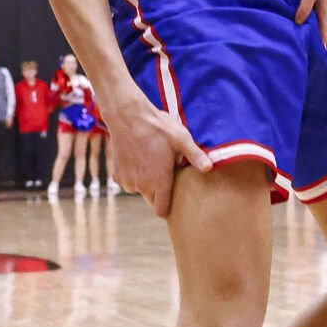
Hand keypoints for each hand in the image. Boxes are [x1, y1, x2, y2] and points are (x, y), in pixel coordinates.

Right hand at [105, 96, 211, 216]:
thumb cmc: (156, 126)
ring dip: (145, 181)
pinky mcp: (117, 174)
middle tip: (164, 169)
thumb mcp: (181, 138)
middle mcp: (142, 185)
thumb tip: (209, 168)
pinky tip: (138, 157)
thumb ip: (195, 156)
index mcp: (159, 181)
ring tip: (151, 160)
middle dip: (158, 190)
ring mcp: (127, 181)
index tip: (172, 195)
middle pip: (152, 200)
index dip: (168, 206)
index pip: (162, 211)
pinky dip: (133, 175)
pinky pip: (128, 182)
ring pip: (140, 190)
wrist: (127, 115)